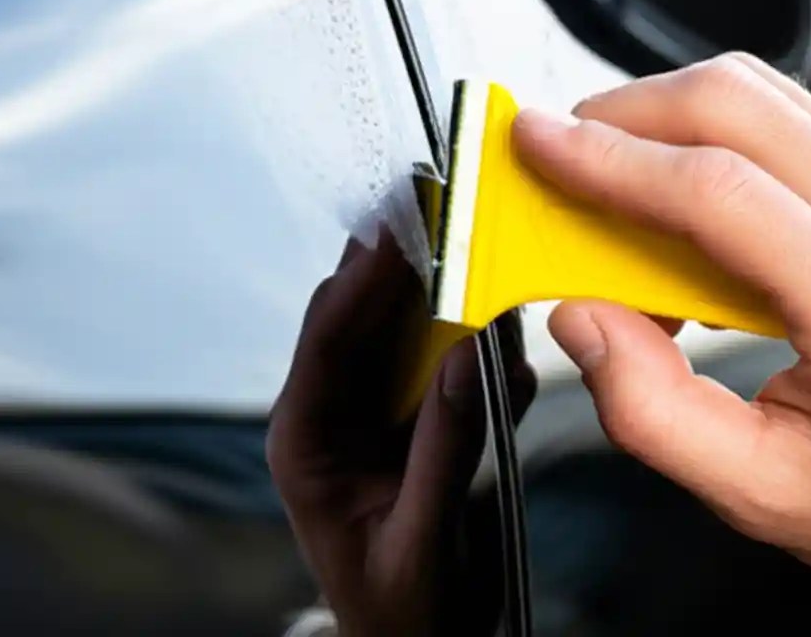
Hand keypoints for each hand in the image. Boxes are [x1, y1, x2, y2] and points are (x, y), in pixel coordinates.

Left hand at [267, 229, 535, 636]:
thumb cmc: (402, 612)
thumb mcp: (421, 540)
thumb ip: (445, 449)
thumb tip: (472, 352)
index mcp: (304, 441)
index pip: (326, 338)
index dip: (363, 276)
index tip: (406, 224)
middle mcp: (332, 412)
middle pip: (360, 313)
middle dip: (405, 266)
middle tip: (453, 214)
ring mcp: (375, 411)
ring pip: (403, 328)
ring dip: (448, 300)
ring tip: (492, 274)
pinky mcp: (416, 417)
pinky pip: (444, 362)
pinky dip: (477, 346)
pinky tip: (506, 346)